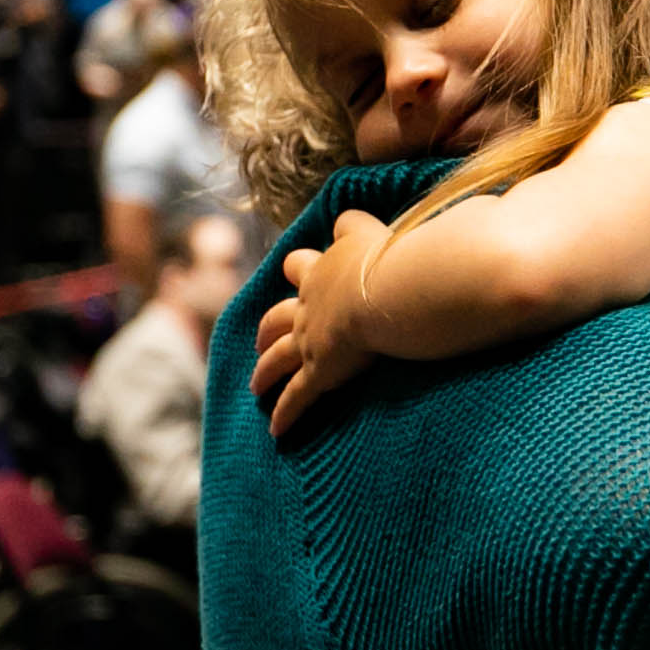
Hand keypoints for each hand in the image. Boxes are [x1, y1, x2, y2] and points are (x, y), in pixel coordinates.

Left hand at [249, 210, 387, 436]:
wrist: (389, 287)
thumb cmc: (393, 259)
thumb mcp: (373, 230)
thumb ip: (358, 224)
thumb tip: (347, 218)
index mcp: (324, 271)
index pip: (302, 265)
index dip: (301, 268)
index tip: (299, 270)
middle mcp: (310, 304)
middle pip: (277, 315)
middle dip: (267, 328)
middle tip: (261, 338)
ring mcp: (310, 338)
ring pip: (275, 357)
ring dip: (264, 372)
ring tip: (256, 385)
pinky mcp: (320, 370)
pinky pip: (296, 397)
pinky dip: (285, 414)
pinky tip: (276, 431)